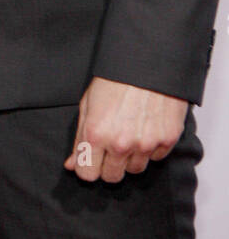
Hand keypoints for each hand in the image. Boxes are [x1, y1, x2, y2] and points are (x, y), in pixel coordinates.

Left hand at [64, 76, 187, 182]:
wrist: (147, 60)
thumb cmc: (115, 78)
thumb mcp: (87, 103)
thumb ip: (79, 137)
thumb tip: (72, 163)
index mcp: (96, 133)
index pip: (87, 175)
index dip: (87, 167)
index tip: (91, 159)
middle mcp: (120, 143)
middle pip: (112, 177)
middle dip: (109, 165)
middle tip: (111, 145)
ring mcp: (146, 144)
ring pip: (135, 169)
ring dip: (131, 157)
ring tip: (130, 132)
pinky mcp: (167, 140)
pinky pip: (156, 157)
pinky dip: (151, 148)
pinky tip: (146, 127)